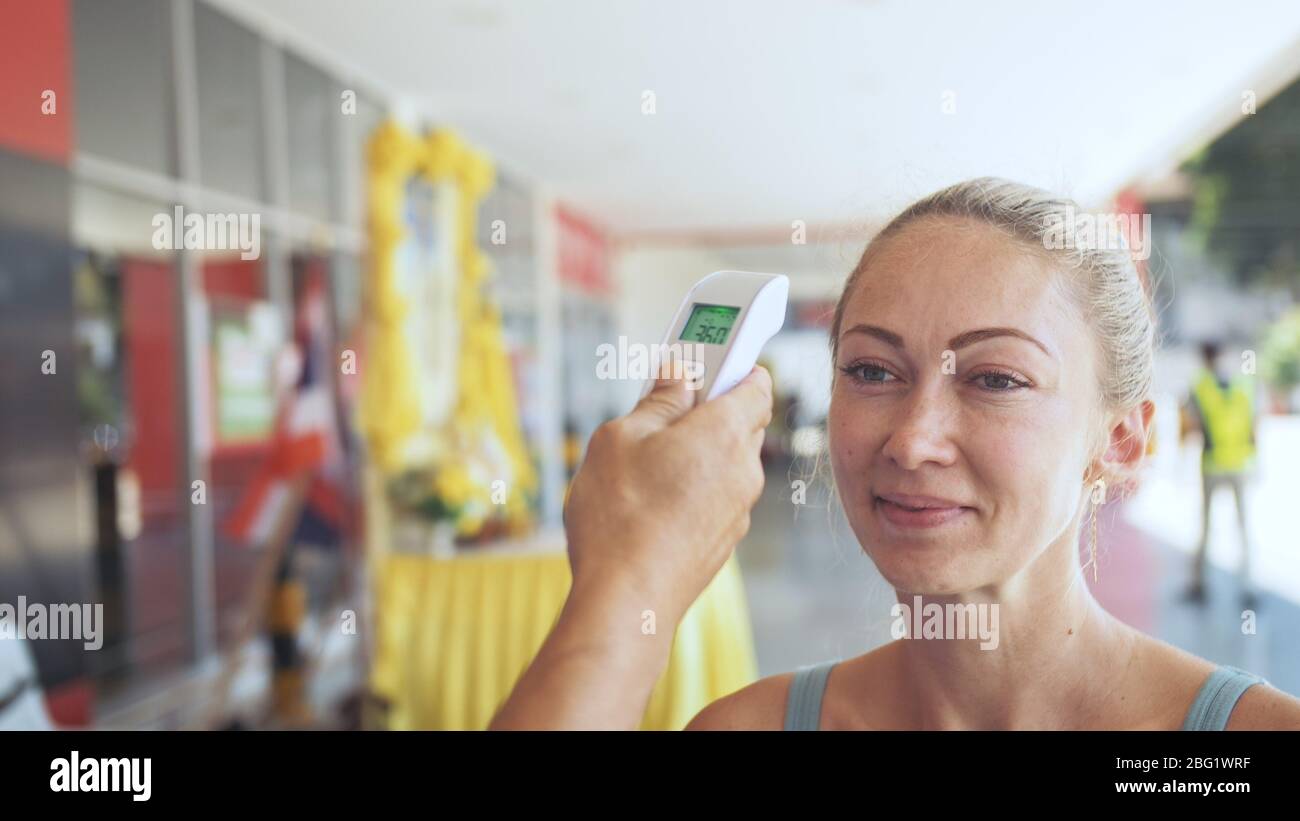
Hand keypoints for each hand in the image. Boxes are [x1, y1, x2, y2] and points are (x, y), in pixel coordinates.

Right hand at [564, 364, 773, 622]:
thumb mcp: (620, 438)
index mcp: (724, 432)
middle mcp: (743, 469)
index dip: (732, 365)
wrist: (627, 601)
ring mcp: (738, 509)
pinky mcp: (724, 540)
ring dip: (697, 452)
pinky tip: (651, 500)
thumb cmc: (619, 517)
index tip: (701, 361)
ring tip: (647, 462)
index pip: (757, 381)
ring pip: (727, 461)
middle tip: (661, 410)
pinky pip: (717, 496)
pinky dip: (694, 487)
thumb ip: (656, 402)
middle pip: (742, 421)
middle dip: (708, 409)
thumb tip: (676, 376)